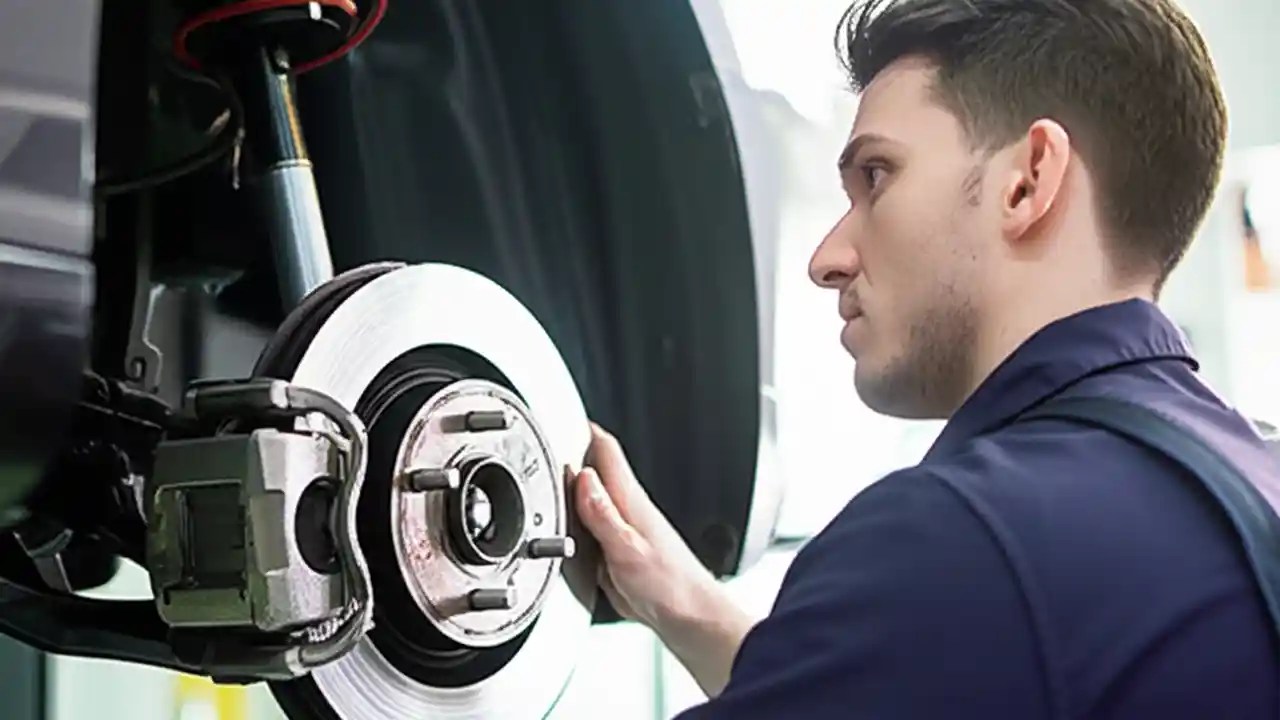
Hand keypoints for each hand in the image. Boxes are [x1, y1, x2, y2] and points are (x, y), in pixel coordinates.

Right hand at [572, 422, 756, 696]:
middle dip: (570, 453)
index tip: (562, 413)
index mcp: (630, 500)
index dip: (583, 427)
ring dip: (571, 485)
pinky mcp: (617, 549)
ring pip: (591, 496)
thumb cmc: (668, 585)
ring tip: (547, 475)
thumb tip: (582, 477)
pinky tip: (565, 523)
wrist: (687, 615)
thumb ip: (603, 514)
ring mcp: (623, 527)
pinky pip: (592, 523)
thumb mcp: (628, 549)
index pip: (606, 450)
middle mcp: (627, 508)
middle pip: (595, 469)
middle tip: (545, 441)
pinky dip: (576, 517)